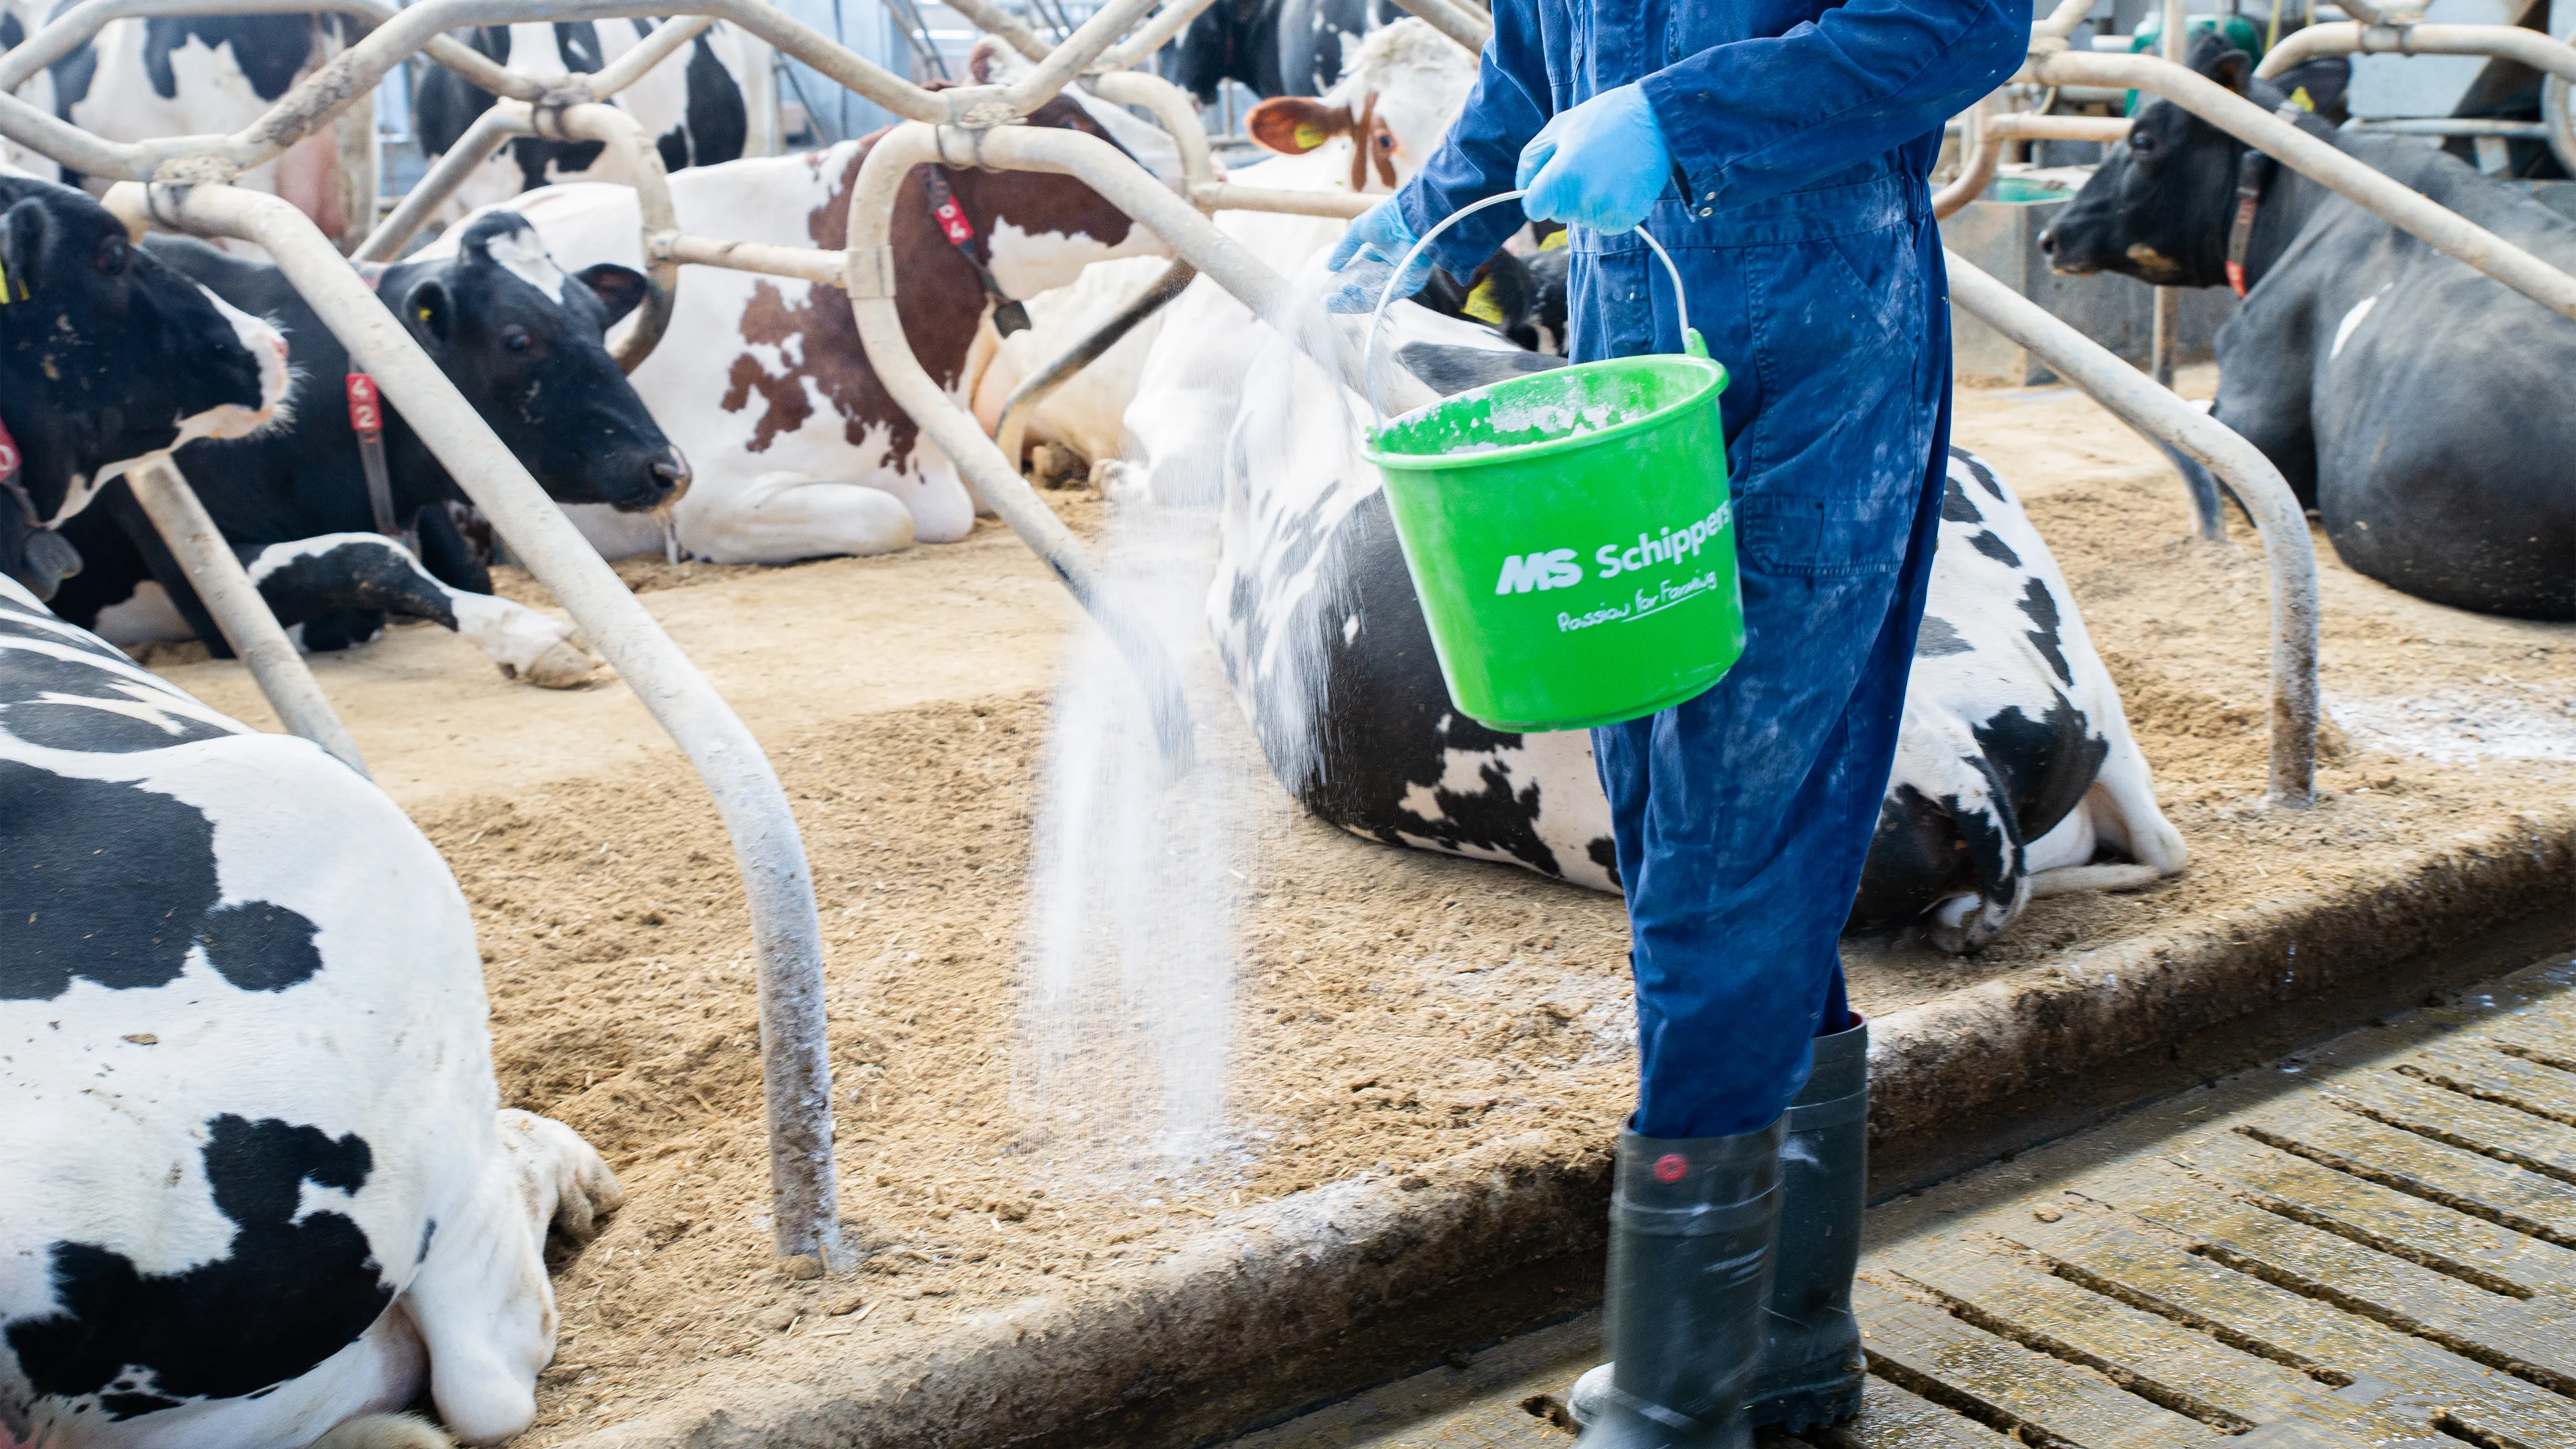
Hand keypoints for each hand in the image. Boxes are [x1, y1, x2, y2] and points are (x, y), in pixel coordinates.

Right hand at [1321, 197, 1432, 314]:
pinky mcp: (1407, 285)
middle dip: (1344, 297)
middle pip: (1365, 290)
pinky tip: (1346, 290)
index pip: (1361, 276)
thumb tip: (1329, 267)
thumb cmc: (1389, 217)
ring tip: (1330, 301)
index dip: (1344, 283)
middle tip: (1325, 302)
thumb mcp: (1358, 231)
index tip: (1327, 290)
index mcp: (1382, 255)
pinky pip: (1382, 296)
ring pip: (1371, 296)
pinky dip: (1362, 295)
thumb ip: (1345, 250)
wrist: (1410, 215)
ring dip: (1350, 299)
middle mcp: (1391, 269)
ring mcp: (1399, 279)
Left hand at [1516, 84, 1673, 234]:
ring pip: (1583, 219)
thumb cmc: (1604, 118)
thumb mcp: (1559, 127)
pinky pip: (1606, 223)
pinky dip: (1610, 208)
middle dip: (1567, 194)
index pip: (1534, 208)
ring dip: (1590, 201)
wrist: (1657, 119)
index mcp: (1559, 178)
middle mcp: (1581, 201)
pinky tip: (1621, 183)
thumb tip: (1523, 188)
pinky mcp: (1627, 218)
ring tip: (1609, 170)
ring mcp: (1606, 211)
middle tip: (1590, 163)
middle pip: (1559, 214)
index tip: (1554, 178)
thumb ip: (1532, 159)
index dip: (1541, 194)